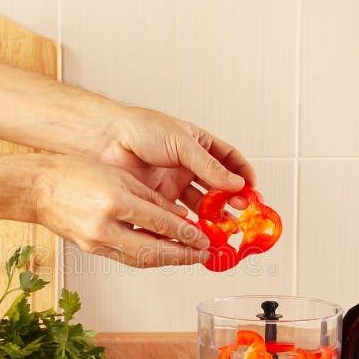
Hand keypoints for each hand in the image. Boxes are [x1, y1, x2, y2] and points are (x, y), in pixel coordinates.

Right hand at [32, 154, 210, 267]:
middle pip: (154, 251)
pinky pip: (126, 259)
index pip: (161, 224)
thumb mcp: (120, 177)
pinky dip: (148, 259)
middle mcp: (106, 227)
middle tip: (203, 255)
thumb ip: (152, 198)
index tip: (205, 238)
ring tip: (188, 257)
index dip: (187, 234)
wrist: (38, 188)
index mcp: (116, 201)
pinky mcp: (91, 250)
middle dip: (183, 255)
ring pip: (141, 260)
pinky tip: (163, 255)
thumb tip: (180, 217)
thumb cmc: (77, 174)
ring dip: (168, 261)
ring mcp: (97, 242)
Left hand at [99, 108, 256, 211]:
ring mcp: (172, 184)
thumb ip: (209, 166)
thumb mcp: (181, 143)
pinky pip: (178, 215)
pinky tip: (196, 228)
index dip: (243, 174)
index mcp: (197, 144)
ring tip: (221, 226)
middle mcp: (187, 166)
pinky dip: (190, 224)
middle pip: (218, 187)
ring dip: (213, 215)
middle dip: (231, 200)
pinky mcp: (157, 200)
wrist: (105, 141)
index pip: (229, 160)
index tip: (252, 188)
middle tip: (240, 213)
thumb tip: (236, 183)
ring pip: (200, 204)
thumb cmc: (140, 129)